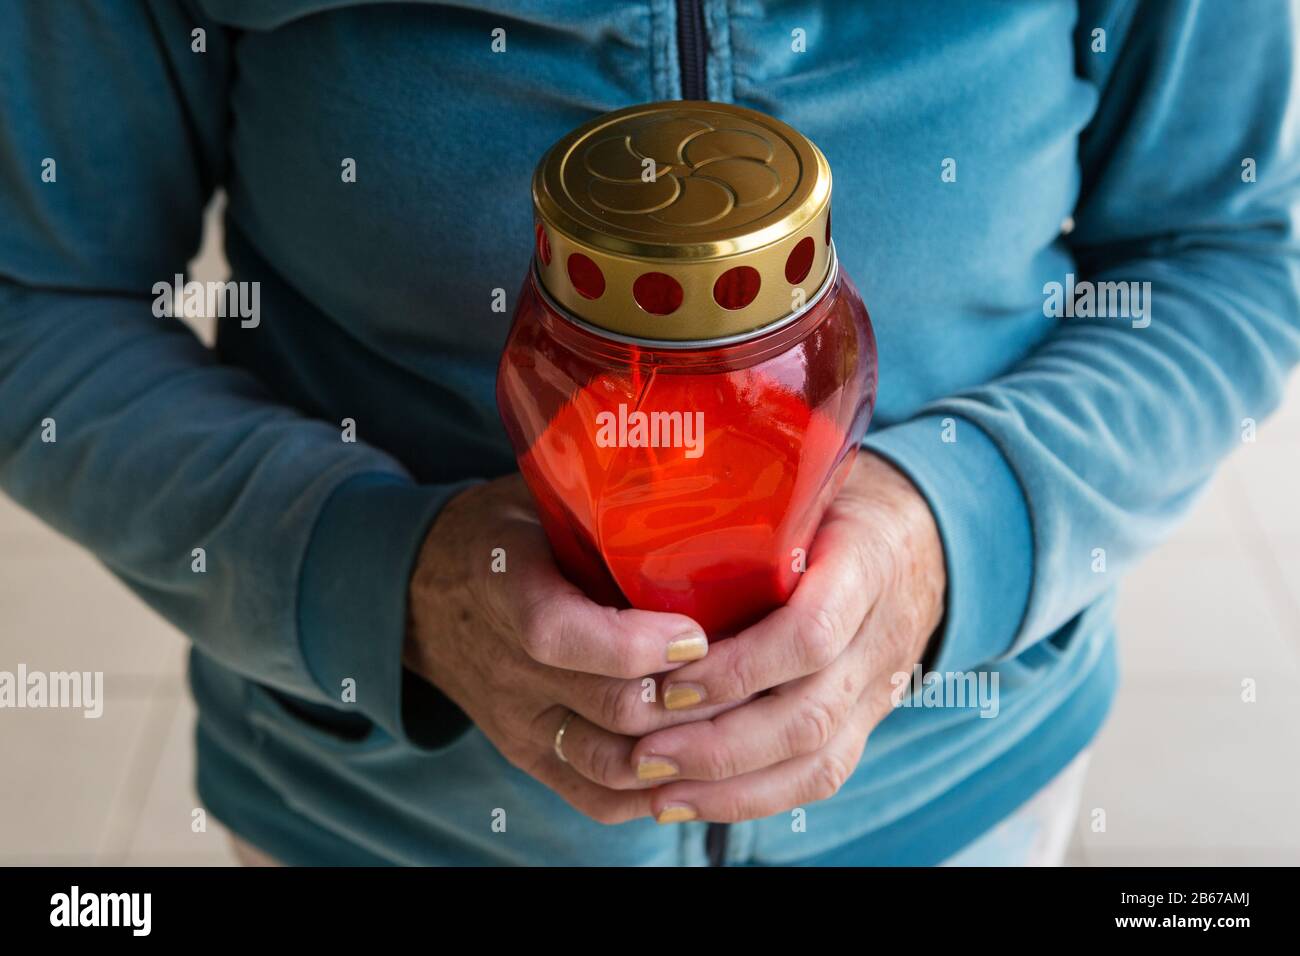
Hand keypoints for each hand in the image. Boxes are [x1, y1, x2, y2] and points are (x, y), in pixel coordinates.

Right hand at [404, 473, 748, 823]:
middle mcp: (508, 667)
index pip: (559, 634)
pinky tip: (702, 767)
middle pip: (611, 707)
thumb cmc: (504, 532)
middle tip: (757, 675)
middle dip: (696, 698)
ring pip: (612, 762)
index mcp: (505, 585)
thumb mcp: (537, 494)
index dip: (635, 643)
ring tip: (745, 720)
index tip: (697, 630)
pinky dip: (652, 793)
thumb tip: (703, 471)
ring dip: (686, 748)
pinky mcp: (531, 755)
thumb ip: (602, 494)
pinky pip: (593, 796)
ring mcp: (518, 720)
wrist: (420, 592)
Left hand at [628, 452, 946, 822]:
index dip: (742, 667)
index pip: (813, 632)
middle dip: (720, 744)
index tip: (672, 677)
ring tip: (655, 788)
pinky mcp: (866, 724)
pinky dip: (751, 801)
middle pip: (809, 714)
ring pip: (817, 760)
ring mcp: (878, 689)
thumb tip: (646, 507)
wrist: (927, 540)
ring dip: (729, 786)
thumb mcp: (809, 484)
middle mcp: (880, 637)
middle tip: (643, 751)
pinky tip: (686, 802)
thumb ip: (750, 504)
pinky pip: (819, 778)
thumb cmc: (840, 505)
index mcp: (866, 564)